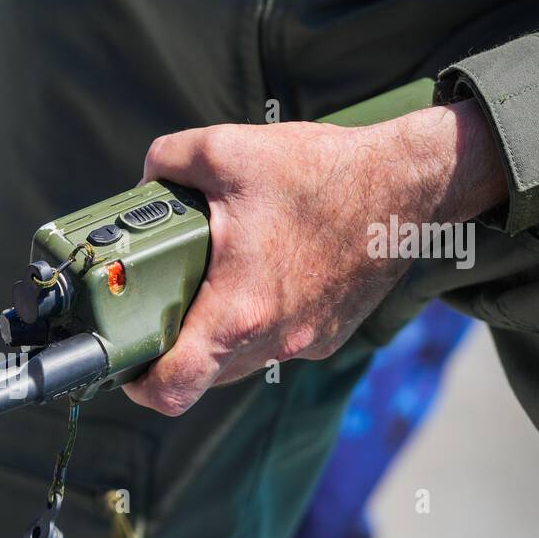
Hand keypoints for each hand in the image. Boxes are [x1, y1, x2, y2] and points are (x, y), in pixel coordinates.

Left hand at [123, 100, 506, 415]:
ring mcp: (304, 343)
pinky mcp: (327, 336)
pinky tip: (257, 279)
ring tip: (204, 291)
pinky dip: (254, 325)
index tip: (126, 366)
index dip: (140, 386)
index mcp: (239, 309)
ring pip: (236, 365)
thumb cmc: (325, 172)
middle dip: (171, 354)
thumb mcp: (228, 150)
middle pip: (200, 378)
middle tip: (154, 316)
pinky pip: (273, 346)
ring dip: (213, 340)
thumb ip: (168, 162)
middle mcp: (273, 339)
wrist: (412, 185)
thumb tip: (141, 180)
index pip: (175, 387)